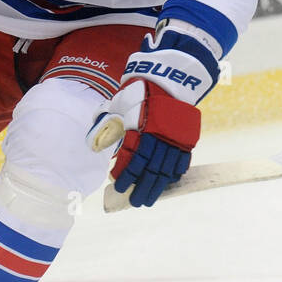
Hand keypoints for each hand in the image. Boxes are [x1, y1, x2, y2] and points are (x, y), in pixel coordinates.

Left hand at [89, 76, 199, 206]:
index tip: (118, 185)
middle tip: (134, 202)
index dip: (125, 174)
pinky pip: (181, 161)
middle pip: (150, 169)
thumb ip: (106, 125)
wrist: (168, 79)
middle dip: (141, 188)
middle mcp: (159, 135)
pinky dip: (174, 175)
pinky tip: (167, 183)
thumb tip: (94, 145)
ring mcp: (174, 138)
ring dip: (157, 187)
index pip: (132, 158)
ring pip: (166, 169)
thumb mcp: (118, 105)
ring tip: (148, 200)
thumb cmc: (138, 94)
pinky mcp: (187, 138)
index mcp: (141, 127)